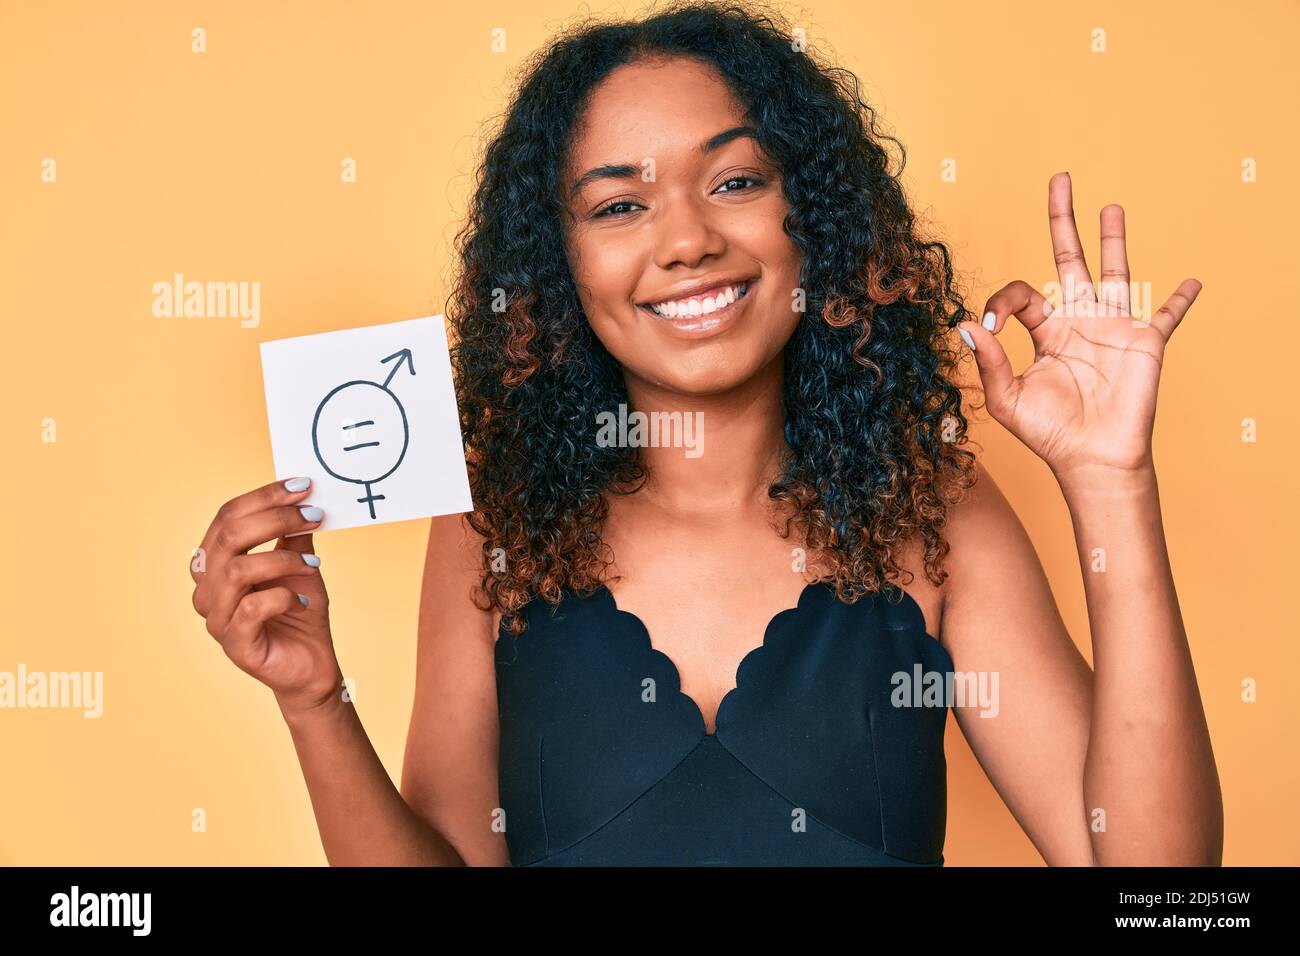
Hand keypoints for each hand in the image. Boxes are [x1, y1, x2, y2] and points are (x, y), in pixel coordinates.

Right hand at [190, 478, 342, 716]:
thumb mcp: (300, 564)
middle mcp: (207, 588)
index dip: (263, 497)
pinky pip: (252, 607)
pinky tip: (303, 602)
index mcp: (215, 563)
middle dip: (275, 518)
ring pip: (238, 570)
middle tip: (314, 514)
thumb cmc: (299, 613)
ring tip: (315, 563)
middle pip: (229, 536)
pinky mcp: (235, 644)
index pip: (227, 517)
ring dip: (283, 559)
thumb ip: (294, 534)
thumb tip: (303, 495)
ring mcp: (216, 618)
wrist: (311, 664)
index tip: (302, 485)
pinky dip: (284, 597)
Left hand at [958, 172, 1201, 480]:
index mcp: (1044, 332)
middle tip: (1060, 181)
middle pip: (1070, 260)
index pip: (1022, 294)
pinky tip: (1193, 282)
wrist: (1091, 459)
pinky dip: (1180, 299)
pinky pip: (1167, 316)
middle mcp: (1078, 322)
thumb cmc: (1048, 433)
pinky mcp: (1145, 342)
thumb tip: (968, 322)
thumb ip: (989, 360)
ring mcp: (1113, 328)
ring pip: (1115, 272)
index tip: (993, 321)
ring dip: (1113, 240)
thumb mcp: (1007, 399)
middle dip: (1063, 222)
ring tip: (1109, 207)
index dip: (1003, 300)